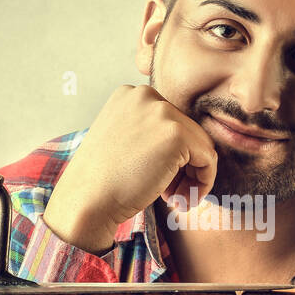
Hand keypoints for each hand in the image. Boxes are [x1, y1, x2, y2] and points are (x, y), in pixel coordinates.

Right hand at [42, 84, 217, 252]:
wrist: (86, 200)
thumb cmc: (101, 181)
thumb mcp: (122, 141)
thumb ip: (150, 133)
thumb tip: (190, 145)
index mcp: (129, 94)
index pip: (170, 122)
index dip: (170, 155)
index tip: (158, 179)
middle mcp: (145, 94)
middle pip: (188, 131)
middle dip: (183, 167)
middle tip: (168, 194)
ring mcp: (161, 111)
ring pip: (201, 144)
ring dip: (192, 176)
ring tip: (174, 199)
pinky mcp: (176, 134)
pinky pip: (208, 159)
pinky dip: (202, 182)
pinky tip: (180, 200)